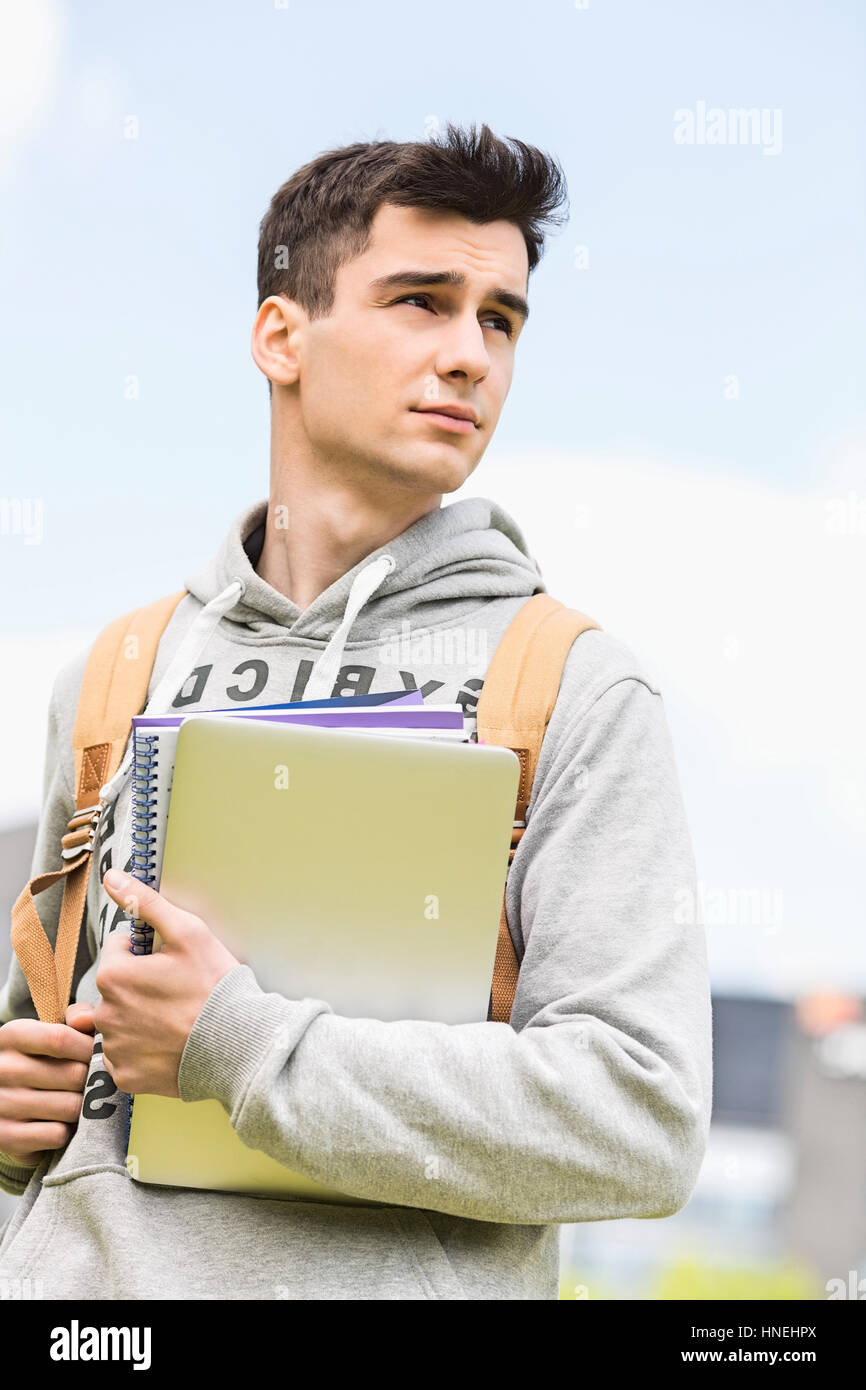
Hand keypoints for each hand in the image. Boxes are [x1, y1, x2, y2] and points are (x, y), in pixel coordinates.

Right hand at [0, 1003, 95, 1166]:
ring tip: (76, 1102)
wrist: (5, 1101)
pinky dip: (66, 1131)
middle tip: (91, 1084)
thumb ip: (78, 1018)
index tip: (99, 1055)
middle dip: (92, 1081)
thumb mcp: (51, 1031)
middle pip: (73, 1075)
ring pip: (70, 1107)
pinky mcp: (5, 1136)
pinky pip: (57, 1134)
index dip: (90, 1049)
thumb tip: (85, 1020)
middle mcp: (1, 1068)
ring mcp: (0, 1103)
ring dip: (82, 1108)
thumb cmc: (40, 1061)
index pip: (61, 1039)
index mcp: (12, 1035)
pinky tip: (59, 1123)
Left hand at [96, 869, 239, 1097]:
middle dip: (139, 987)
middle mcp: (105, 1014)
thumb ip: (144, 902)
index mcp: (115, 975)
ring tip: (175, 1020)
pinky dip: (141, 1051)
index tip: (171, 964)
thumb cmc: (215, 987)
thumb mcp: (187, 932)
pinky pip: (124, 1056)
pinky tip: (168, 1044)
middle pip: (116, 989)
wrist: (239, 1044)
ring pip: (119, 1023)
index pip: (118, 951)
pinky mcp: (126, 1076)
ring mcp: (115, 1048)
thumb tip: (112, 876)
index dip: (146, 953)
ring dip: (138, 1018)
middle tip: (177, 993)